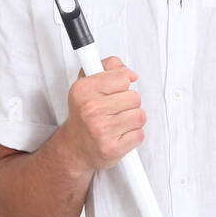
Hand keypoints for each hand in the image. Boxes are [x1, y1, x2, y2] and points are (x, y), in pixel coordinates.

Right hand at [61, 56, 145, 170]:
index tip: (115, 90)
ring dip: (132, 120)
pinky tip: (119, 135)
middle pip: (135, 97)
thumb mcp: (88, 84)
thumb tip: (129, 73)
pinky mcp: (112, 148)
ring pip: (140, 116)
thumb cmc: (84, 115)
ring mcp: (101, 130)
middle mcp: (90, 110)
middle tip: (114, 110)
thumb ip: (108, 68)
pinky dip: (133, 135)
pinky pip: (139, 134)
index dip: (123, 84)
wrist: (75, 147)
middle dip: (128, 104)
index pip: (123, 77)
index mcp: (83, 90)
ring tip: (117, 123)